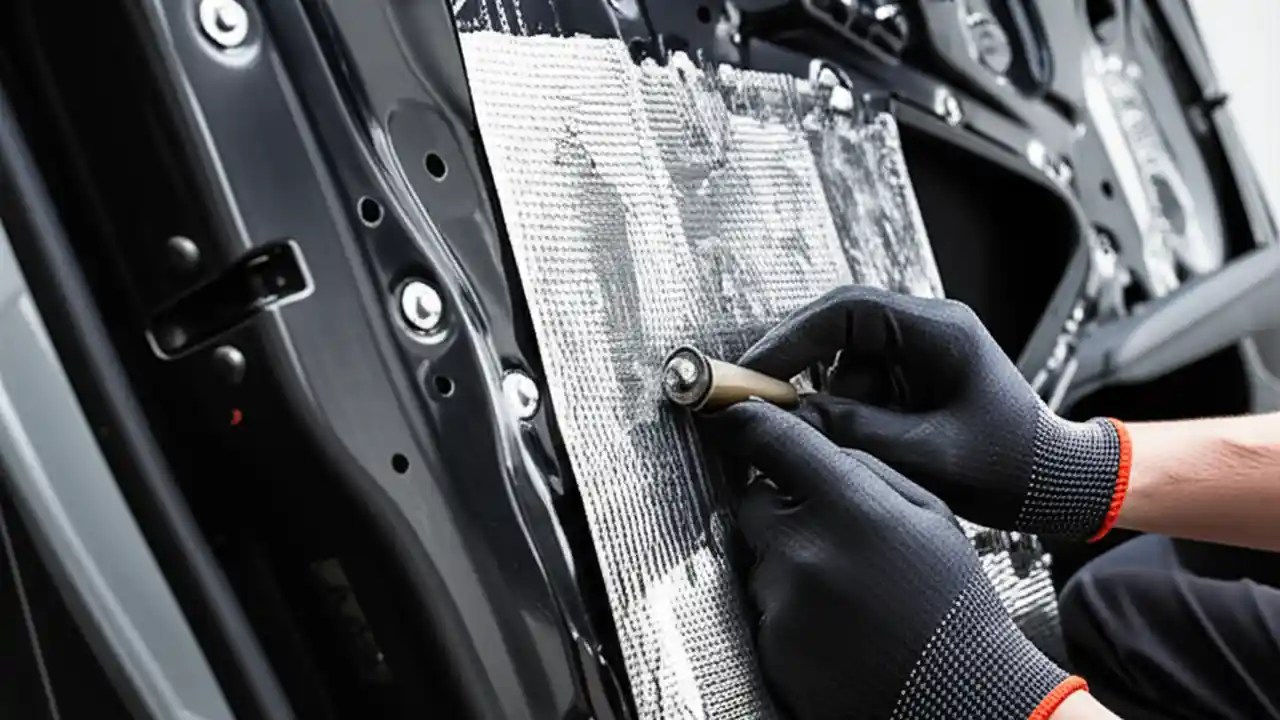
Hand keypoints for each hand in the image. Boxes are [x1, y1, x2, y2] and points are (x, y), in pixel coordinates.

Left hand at [699, 402, 1084, 719]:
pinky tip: (838, 627)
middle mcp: (805, 552)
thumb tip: (813, 446)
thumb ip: (866, 470)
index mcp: (851, 508)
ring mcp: (782, 604)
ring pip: (761, 559)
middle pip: (754, 501)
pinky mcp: (770, 647)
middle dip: (781, 507)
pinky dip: (792, 611)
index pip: (775, 442)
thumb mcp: (931, 517)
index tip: (736, 418)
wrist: (958, 698)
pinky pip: (765, 608)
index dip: (749, 423)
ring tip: (848, 594)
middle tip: (828, 532)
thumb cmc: (953, 604)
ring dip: (790, 564)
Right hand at [742, 286, 1130, 540]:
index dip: (792, 337)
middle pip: (838, 325)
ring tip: (863, 444)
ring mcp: (920, 346)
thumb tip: (794, 414)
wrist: (1056, 480)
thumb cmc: (1010, 467)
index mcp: (940, 331)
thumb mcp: (928, 456)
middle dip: (800, 363)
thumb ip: (857, 431)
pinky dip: (850, 409)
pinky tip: (873, 441)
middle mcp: (928, 326)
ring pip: (844, 358)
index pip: (847, 311)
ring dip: (834, 399)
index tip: (756, 371)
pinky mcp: (914, 370)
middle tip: (761, 399)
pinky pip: (861, 379)